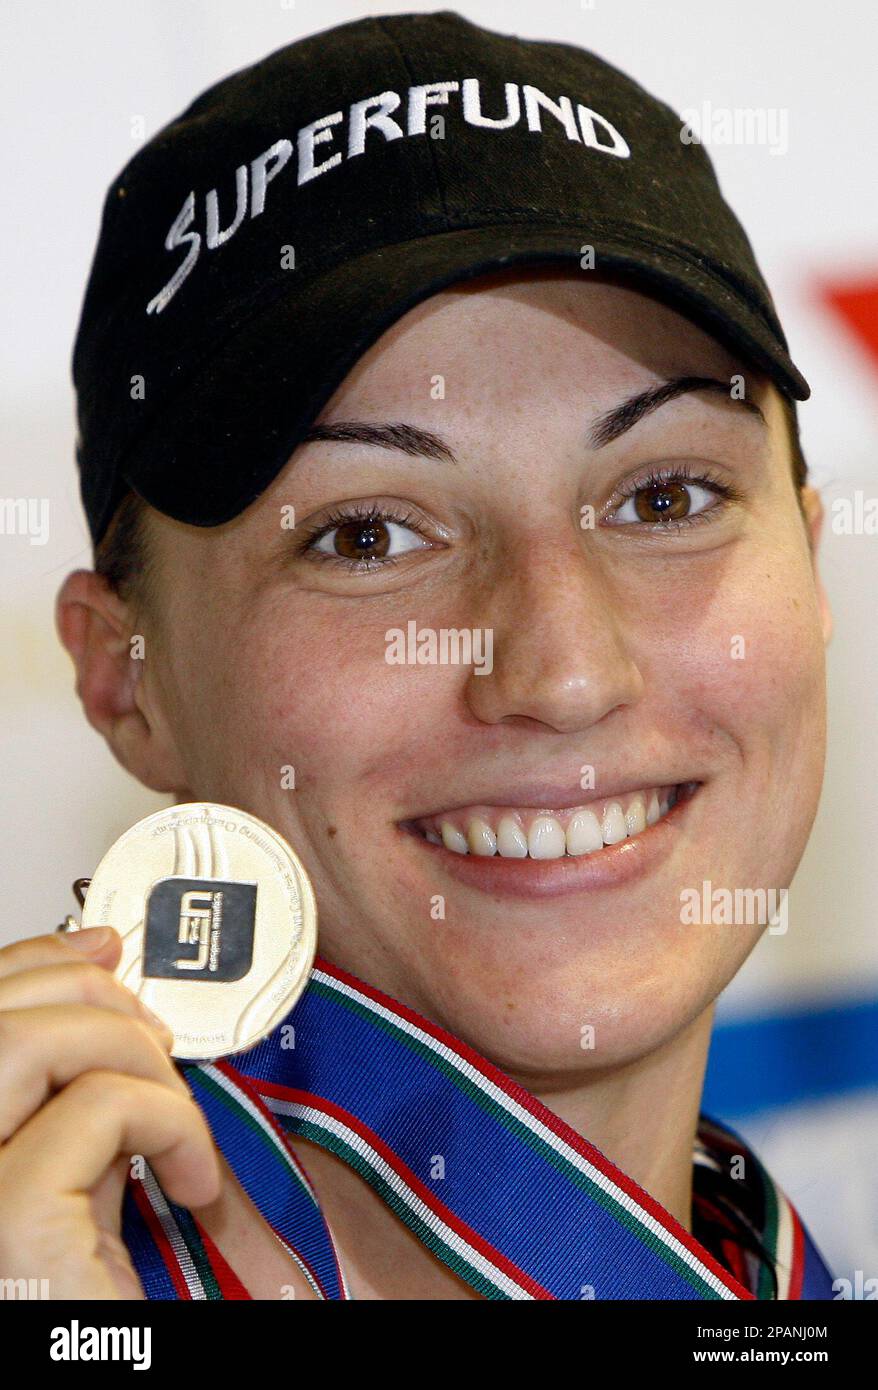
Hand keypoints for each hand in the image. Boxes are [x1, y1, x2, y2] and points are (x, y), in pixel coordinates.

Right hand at [0, 927, 220, 1298]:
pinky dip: (172, 1121)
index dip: (36, 961)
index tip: (107, 948)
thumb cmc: (95, 1305)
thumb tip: (102, 971)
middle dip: (91, 993)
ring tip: (171, 1117)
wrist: (107, 1361)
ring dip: (130, 1052)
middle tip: (157, 1046)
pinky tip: (193, 1182)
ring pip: (27, 1040)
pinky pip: (101, 1109)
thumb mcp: (77, 1173)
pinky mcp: (10, 1225)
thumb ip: (71, 1090)